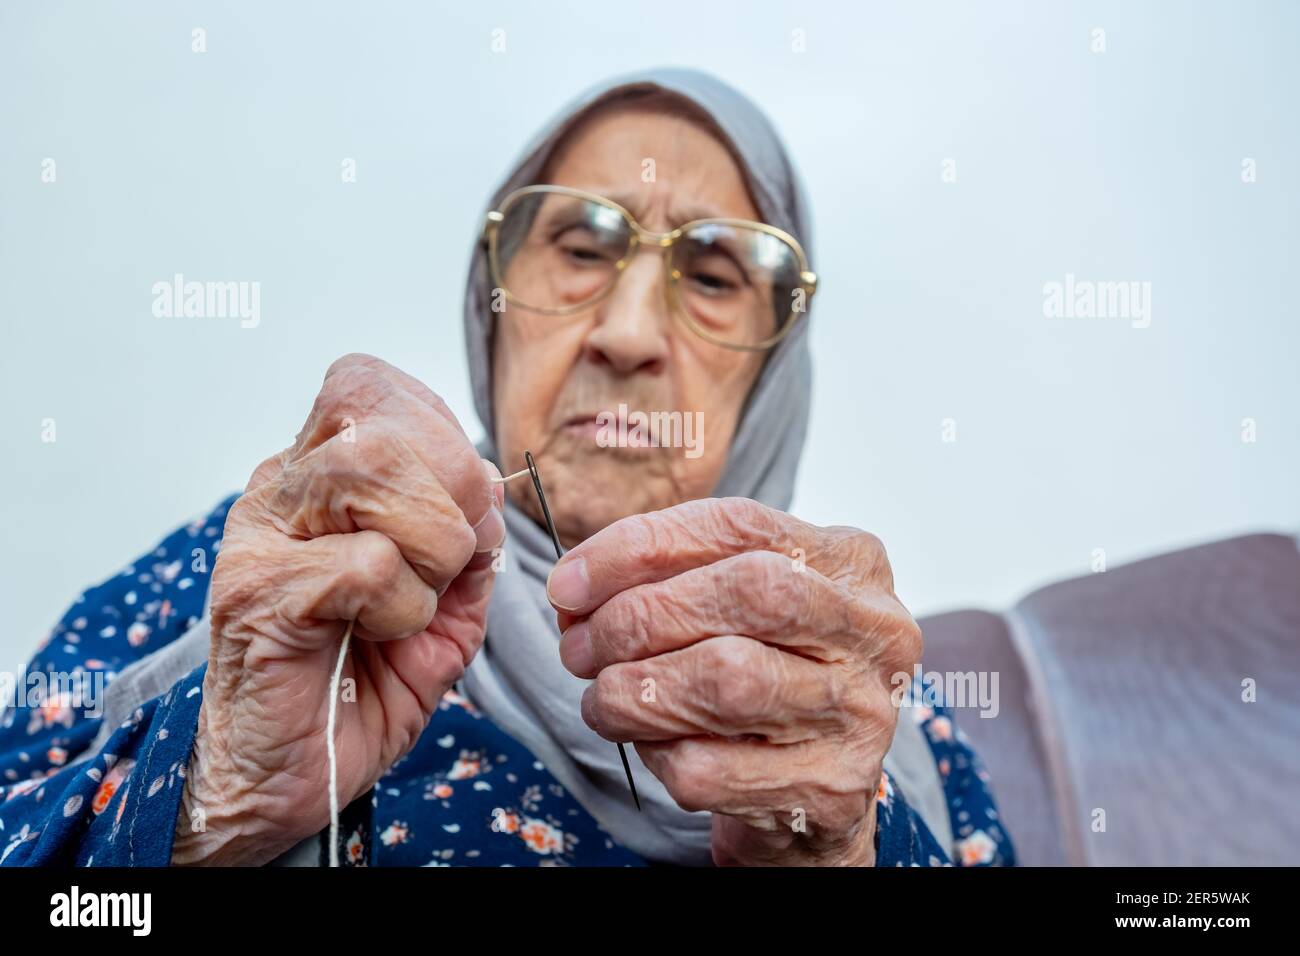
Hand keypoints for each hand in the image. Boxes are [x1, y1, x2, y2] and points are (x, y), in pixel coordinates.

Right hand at [174, 354, 504, 864]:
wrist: (292, 779)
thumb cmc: (361, 686)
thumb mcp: (443, 605)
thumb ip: (470, 541)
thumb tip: (490, 486)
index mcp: (316, 476)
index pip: (368, 384)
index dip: (435, 433)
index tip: (454, 508)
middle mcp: (278, 490)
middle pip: (382, 421)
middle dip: (452, 493)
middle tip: (446, 565)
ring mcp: (261, 537)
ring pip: (372, 470)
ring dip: (430, 550)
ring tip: (409, 605)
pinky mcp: (259, 594)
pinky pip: (369, 563)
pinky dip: (403, 609)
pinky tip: (375, 639)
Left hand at [547, 497, 920, 865]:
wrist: (814, 790)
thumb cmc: (766, 672)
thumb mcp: (736, 605)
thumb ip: (668, 577)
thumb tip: (573, 588)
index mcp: (852, 561)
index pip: (741, 525)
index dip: (643, 545)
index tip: (569, 581)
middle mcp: (874, 630)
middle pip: (750, 592)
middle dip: (639, 616)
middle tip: (579, 645)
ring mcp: (860, 713)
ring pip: (728, 681)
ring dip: (634, 690)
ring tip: (602, 697)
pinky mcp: (828, 791)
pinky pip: (711, 767)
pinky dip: (657, 753)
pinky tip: (651, 745)